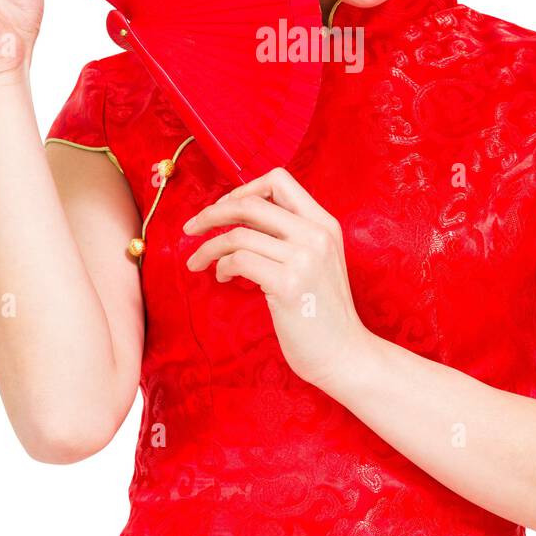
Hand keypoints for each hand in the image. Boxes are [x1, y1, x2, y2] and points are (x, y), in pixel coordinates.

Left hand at [183, 166, 369, 391]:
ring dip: (209, 247)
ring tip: (200, 263)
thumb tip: (241, 217)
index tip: (224, 208)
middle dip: (211, 212)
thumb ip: (289, 236)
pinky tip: (223, 279)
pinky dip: (221, 267)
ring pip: (238, 234)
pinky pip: (238, 260)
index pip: (279, 180)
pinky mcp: (288, 284)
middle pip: (250, 203)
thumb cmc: (323, 313)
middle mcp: (316, 234)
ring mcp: (304, 258)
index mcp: (324, 223)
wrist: (344, 354)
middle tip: (191, 228)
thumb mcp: (317, 261)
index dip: (244, 189)